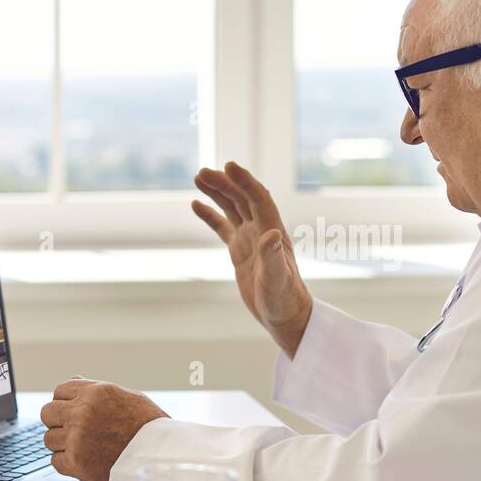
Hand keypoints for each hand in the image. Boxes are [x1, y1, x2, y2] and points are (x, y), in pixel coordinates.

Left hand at [40, 378, 168, 480]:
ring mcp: (76, 438)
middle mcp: (82, 413)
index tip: (71, 411)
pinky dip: (68, 463)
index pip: (60, 390)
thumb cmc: (149, 428)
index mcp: (95, 393)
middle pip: (47, 413)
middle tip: (72, 430)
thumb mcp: (128, 397)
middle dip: (57, 421)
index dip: (65, 401)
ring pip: (49, 439)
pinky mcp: (75, 463)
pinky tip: (85, 460)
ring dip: (63, 444)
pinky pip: (56, 461)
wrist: (161, 458)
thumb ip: (97, 390)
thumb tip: (74, 381)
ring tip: (83, 447)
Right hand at [192, 161, 311, 358]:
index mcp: (273, 231)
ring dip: (217, 191)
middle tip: (201, 172)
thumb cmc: (284, 299)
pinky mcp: (240, 250)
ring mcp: (250, 238)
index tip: (229, 166)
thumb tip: (272, 234)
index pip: (259, 198)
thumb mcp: (277, 279)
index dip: (245, 181)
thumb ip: (273, 257)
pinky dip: (210, 214)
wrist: (284, 315)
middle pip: (242, 198)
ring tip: (198, 177)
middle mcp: (262, 230)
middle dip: (224, 183)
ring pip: (231, 207)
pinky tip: (196, 203)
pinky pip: (223, 226)